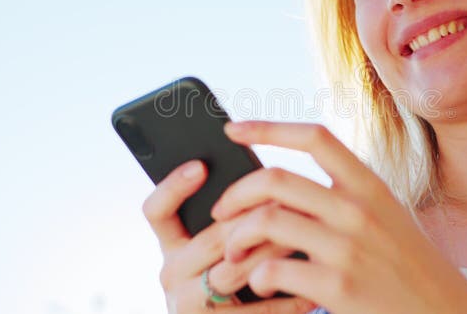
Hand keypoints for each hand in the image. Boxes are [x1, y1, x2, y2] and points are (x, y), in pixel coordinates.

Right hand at [142, 158, 318, 312]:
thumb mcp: (222, 243)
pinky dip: (285, 299)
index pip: (157, 211)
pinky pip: (253, 311)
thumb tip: (268, 182)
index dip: (173, 187)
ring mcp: (187, 303)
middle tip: (291, 203)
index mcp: (172, 243)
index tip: (201, 166)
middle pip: (212, 238)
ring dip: (271, 254)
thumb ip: (231, 217)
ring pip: (232, 271)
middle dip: (256, 220)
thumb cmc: (236, 274)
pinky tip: (309, 286)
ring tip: (303, 240)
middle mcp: (172, 272)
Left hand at [211, 121, 466, 313]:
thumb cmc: (407, 266)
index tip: (232, 129)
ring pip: (267, 222)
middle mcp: (359, 208)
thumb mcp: (385, 217)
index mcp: (369, 185)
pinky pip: (275, 271)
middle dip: (234, 194)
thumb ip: (342, 198)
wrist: (444, 313)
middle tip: (221, 212)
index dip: (267, 127)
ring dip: (235, 239)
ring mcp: (349, 247)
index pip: (314, 137)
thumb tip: (283, 190)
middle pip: (275, 179)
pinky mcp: (340, 286)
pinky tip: (260, 286)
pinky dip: (256, 278)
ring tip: (232, 256)